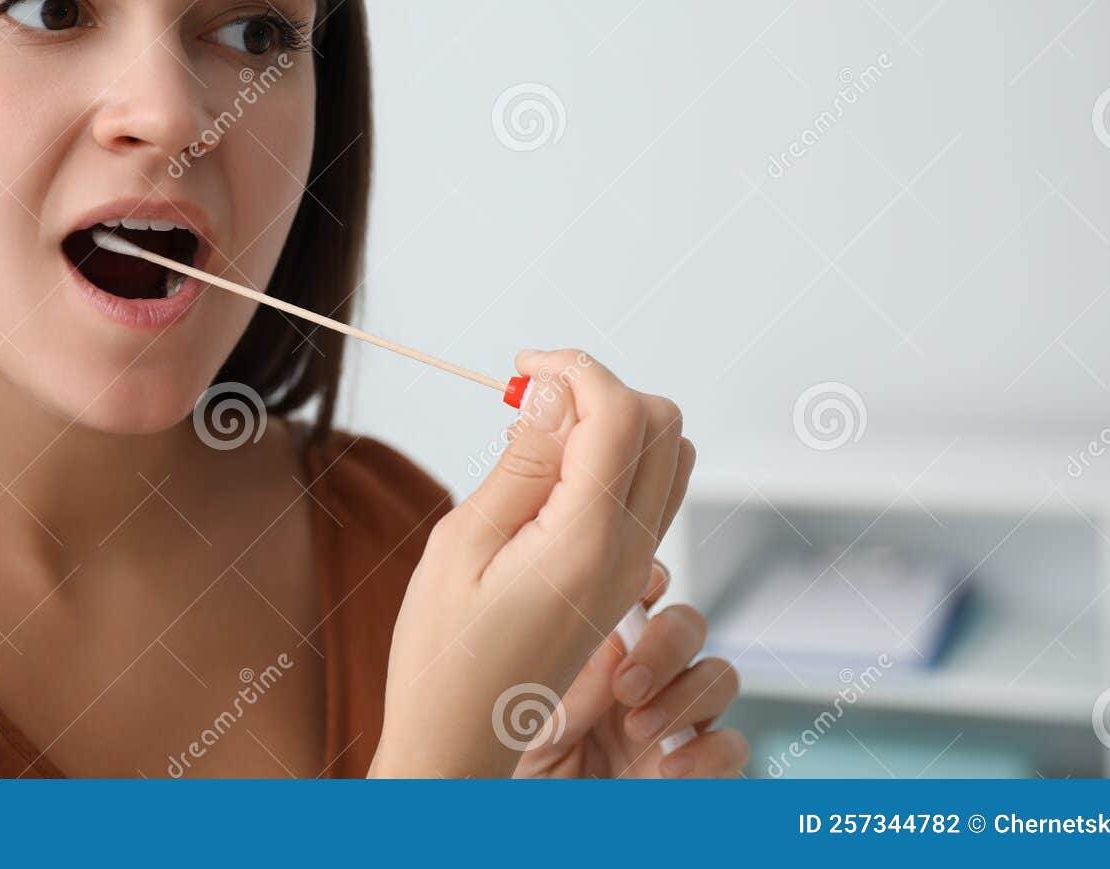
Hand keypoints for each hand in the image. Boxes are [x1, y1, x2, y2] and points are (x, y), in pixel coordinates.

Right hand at [371, 348, 693, 777]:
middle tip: (529, 394)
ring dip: (613, 422)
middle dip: (600, 388)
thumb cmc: (442, 656)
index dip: (575, 369)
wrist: (458, 742)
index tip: (520, 367)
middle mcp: (628, 554)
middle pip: (663, 426)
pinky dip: (613, 460)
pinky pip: (648, 495)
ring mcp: (632, 570)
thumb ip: (523, 462)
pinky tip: (551, 472)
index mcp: (588, 542)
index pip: (622, 415)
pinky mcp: (620, 580)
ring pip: (667, 457)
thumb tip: (557, 391)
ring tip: (539, 431)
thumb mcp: (463, 545)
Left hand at [513, 563, 746, 777]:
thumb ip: (573, 681)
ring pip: (718, 676)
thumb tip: (614, 644)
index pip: (638, 594)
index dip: (647, 581)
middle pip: (686, 625)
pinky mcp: (698, 769)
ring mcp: (674, 721)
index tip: (637, 591)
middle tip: (629, 683)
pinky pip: (733, 746)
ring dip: (685, 697)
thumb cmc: (518, 775)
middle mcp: (643, 680)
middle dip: (667, 644)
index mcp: (599, 652)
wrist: (530, 832)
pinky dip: (710, 752)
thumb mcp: (527, 721)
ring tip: (637, 728)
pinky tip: (668, 767)